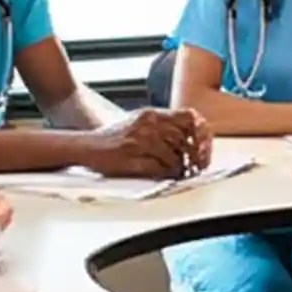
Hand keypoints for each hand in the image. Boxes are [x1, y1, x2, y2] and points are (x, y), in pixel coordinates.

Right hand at [84, 108, 211, 179]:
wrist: (87, 145)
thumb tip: (190, 136)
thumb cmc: (114, 137)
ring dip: (182, 168)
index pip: (189, 117)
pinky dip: (168, 175)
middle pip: (186, 139)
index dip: (201, 132)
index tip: (204, 146)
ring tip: (183, 173)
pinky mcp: (132, 158)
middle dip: (195, 155)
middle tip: (198, 166)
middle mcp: (148, 124)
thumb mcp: (140, 122)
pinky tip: (169, 176)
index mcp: (152, 114)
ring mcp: (140, 140)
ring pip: (175, 156)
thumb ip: (163, 125)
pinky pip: (160, 168)